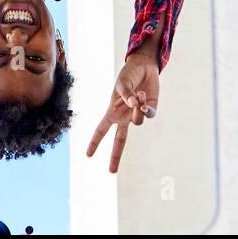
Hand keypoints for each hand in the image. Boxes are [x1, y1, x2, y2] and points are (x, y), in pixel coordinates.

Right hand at [86, 52, 159, 172]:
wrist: (144, 66)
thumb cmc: (128, 74)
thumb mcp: (122, 83)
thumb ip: (126, 95)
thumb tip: (136, 106)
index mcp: (112, 112)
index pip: (101, 129)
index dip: (95, 142)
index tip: (87, 155)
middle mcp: (125, 116)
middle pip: (119, 140)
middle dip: (115, 156)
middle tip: (111, 172)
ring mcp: (137, 114)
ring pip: (138, 121)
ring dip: (138, 108)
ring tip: (138, 93)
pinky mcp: (150, 108)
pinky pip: (149, 114)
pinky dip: (147, 108)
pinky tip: (144, 97)